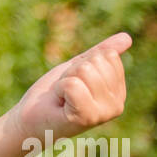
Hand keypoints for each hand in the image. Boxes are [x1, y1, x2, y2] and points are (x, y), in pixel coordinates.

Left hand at [10, 32, 131, 142]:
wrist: (30, 119)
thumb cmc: (53, 95)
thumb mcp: (78, 69)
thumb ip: (101, 54)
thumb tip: (127, 37)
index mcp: (118, 92)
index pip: (108, 56)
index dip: (83, 62)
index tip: (74, 81)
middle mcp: (117, 104)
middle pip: (96, 62)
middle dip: (73, 71)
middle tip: (66, 91)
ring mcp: (104, 113)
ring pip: (85, 71)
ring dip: (65, 80)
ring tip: (63, 97)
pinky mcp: (88, 117)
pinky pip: (73, 84)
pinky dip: (60, 89)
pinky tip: (60, 104)